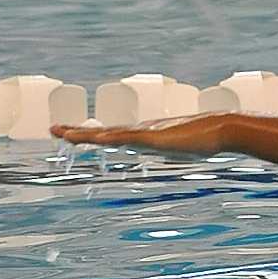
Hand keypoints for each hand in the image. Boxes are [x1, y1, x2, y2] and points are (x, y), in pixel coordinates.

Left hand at [51, 113, 231, 157]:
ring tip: (63, 133)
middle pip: (103, 132)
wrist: (224, 127)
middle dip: (78, 132)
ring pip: (109, 134)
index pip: (112, 134)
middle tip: (53, 129)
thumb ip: (177, 148)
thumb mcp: (186, 148)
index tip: (72, 133)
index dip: (91, 134)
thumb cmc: (209, 137)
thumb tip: (176, 151)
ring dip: (85, 134)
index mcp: (146, 135)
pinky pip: (127, 138)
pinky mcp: (155, 138)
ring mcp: (148, 134)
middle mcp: (142, 132)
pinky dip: (110, 137)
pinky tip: (96, 137)